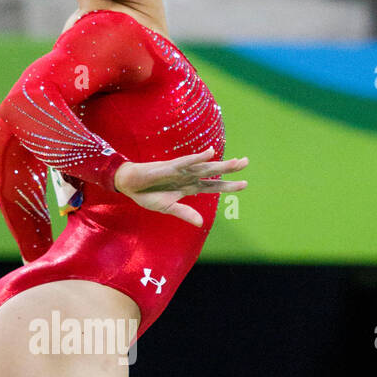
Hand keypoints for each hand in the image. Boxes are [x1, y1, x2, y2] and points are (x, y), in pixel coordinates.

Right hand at [113, 150, 248, 227]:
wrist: (129, 185)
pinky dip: (198, 158)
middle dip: (229, 168)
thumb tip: (200, 223)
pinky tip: (210, 153)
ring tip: (235, 161)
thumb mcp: (167, 207)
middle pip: (212, 172)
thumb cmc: (147, 195)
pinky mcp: (170, 167)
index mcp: (189, 187)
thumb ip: (184, 213)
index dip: (228, 185)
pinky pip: (186, 162)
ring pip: (204, 166)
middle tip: (246, 162)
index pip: (213, 186)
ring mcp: (180, 170)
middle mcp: (188, 177)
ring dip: (219, 163)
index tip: (244, 184)